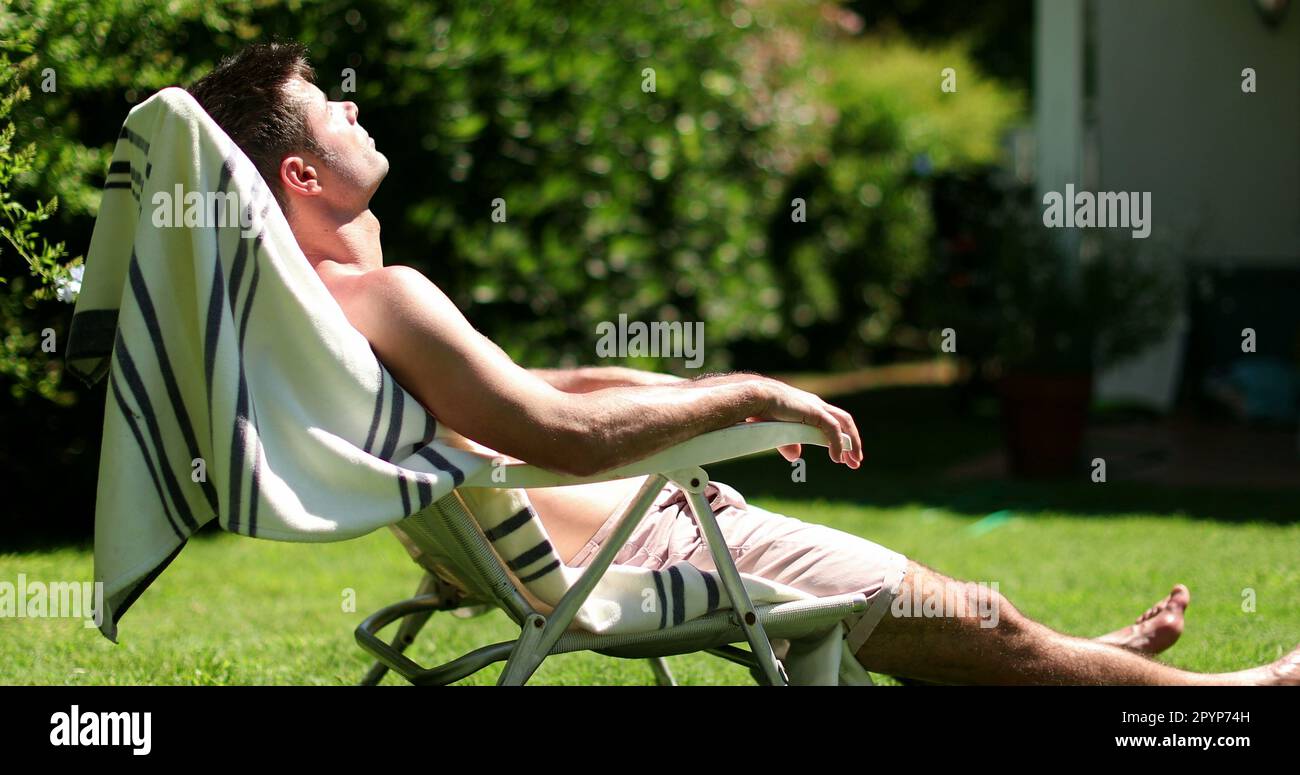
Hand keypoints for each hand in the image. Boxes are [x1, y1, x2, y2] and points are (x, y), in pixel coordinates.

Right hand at [748, 378, 862, 468]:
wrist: (756, 398)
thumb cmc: (762, 411)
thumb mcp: (778, 431)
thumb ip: (788, 442)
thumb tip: (795, 457)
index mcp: (810, 407)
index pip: (834, 421)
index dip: (842, 438)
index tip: (845, 456)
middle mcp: (817, 405)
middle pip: (844, 422)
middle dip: (853, 442)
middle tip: (856, 462)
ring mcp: (817, 408)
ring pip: (844, 424)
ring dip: (852, 443)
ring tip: (853, 461)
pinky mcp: (815, 412)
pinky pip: (833, 429)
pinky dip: (838, 444)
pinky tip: (837, 459)